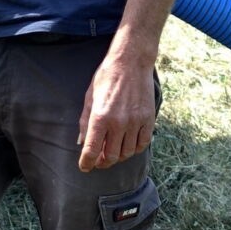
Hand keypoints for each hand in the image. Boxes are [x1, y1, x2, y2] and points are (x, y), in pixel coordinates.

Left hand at [77, 44, 157, 171]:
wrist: (131, 62)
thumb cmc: (107, 77)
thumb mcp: (90, 98)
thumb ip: (85, 122)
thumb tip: (82, 142)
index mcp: (100, 117)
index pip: (92, 150)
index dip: (87, 163)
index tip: (85, 167)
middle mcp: (118, 122)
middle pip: (111, 156)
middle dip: (103, 163)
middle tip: (99, 161)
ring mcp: (135, 122)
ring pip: (127, 153)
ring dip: (118, 156)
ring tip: (113, 151)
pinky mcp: (148, 119)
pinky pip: (142, 144)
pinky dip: (134, 149)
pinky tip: (128, 144)